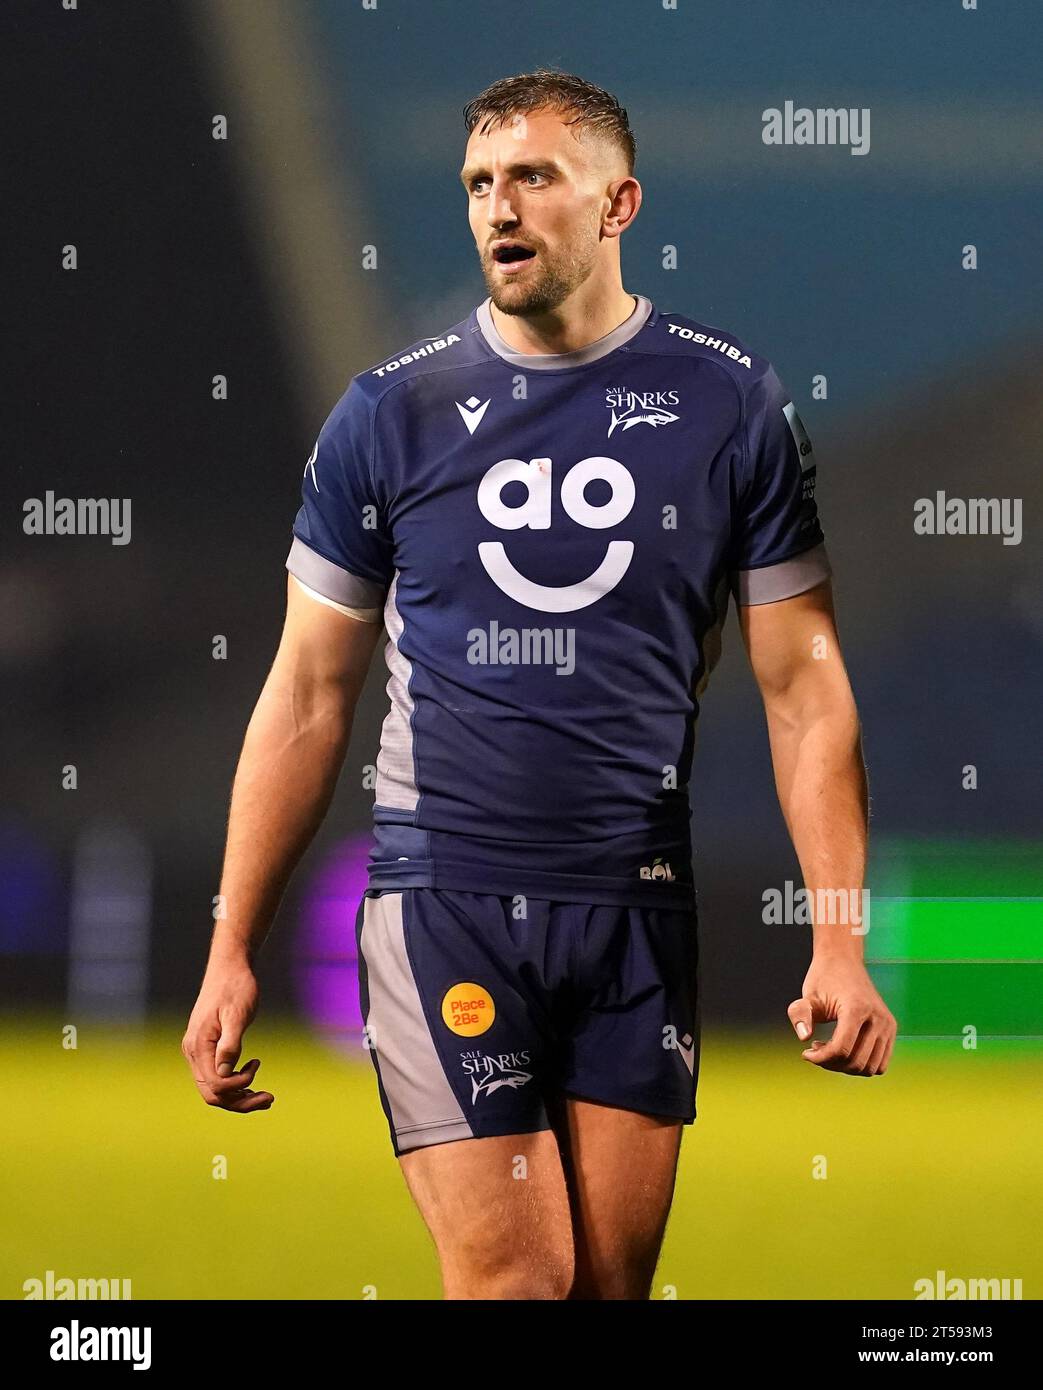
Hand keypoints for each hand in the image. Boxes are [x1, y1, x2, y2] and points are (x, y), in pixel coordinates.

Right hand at [181, 956, 274, 1111]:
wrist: (230, 967)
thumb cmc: (236, 986)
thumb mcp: (237, 1014)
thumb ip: (230, 1044)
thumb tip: (226, 1074)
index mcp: (198, 1045)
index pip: (215, 1084)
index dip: (238, 1086)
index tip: (257, 1066)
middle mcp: (192, 1052)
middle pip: (212, 1094)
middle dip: (240, 1102)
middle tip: (269, 1099)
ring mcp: (197, 1052)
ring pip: (214, 1089)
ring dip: (239, 1097)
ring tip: (266, 1097)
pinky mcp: (206, 1049)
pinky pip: (216, 1077)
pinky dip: (234, 1085)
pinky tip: (252, 1080)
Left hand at [787, 955, 896, 1075]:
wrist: (844, 960)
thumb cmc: (823, 978)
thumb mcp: (807, 996)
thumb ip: (799, 1015)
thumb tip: (804, 1038)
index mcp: (857, 1008)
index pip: (842, 1049)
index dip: (821, 1058)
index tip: (806, 1053)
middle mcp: (878, 1018)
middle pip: (856, 1062)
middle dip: (831, 1064)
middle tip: (815, 1049)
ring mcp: (888, 1024)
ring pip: (870, 1068)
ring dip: (847, 1067)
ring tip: (829, 1050)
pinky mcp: (891, 1029)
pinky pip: (879, 1064)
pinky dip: (861, 1065)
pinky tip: (844, 1050)